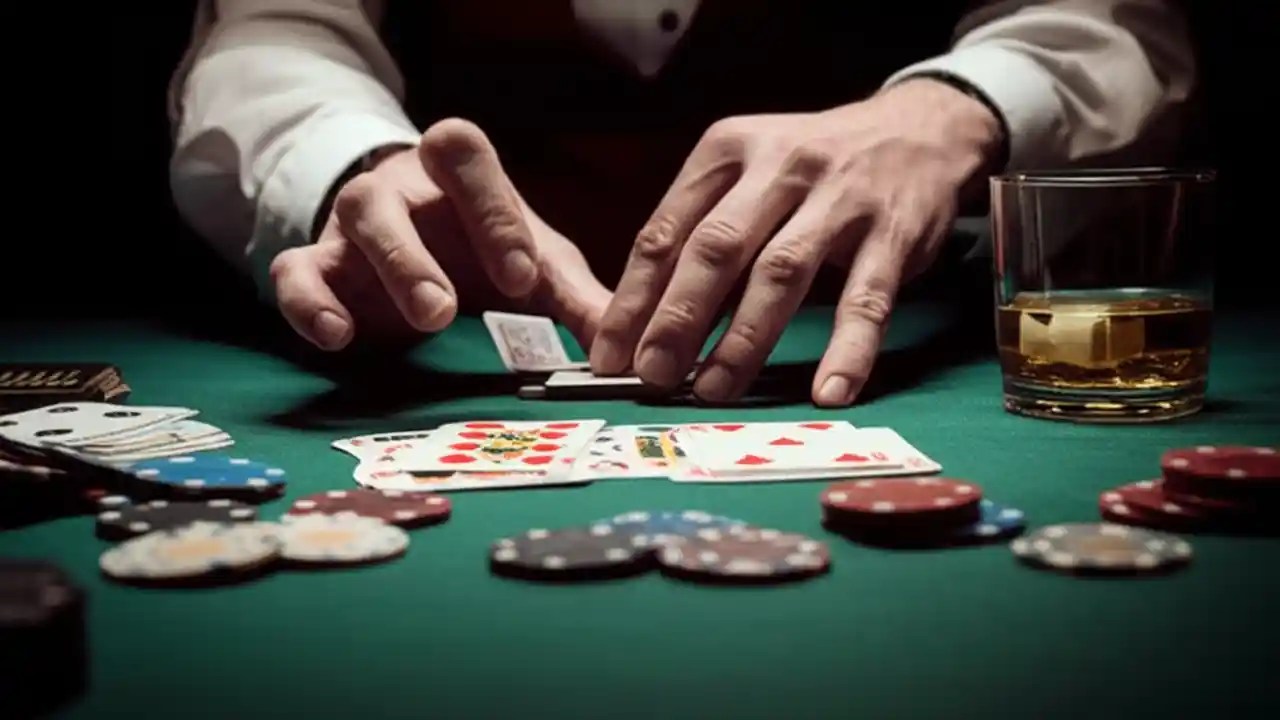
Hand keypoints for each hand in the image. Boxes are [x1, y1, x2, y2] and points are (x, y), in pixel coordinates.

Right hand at [269, 119, 610, 351]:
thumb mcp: (536, 265)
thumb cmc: (486, 246)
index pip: (464, 154)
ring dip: (385, 271)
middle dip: (418, 253)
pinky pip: (293, 273)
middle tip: (447, 310)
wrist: (423, 239)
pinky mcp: (316, 263)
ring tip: (423, 321)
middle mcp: (398, 186)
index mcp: (458, 171)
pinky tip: (337, 338)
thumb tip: (628, 353)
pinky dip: (307, 305)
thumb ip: (576, 301)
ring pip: (350, 224)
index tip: (522, 277)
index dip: (492, 212)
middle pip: (391, 193)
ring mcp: (351, 224)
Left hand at [589, 78, 1001, 405]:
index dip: (633, 298)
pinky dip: (847, 351)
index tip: (610, 355)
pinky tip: (827, 393)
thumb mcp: (748, 171)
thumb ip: (702, 230)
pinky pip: (866, 301)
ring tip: (713, 390)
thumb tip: (645, 320)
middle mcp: (780, 167)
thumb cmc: (814, 168)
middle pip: (716, 248)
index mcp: (728, 150)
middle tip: (652, 375)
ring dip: (743, 339)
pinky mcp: (894, 233)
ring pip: (781, 273)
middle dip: (677, 318)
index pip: (667, 231)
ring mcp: (841, 198)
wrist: (920, 130)